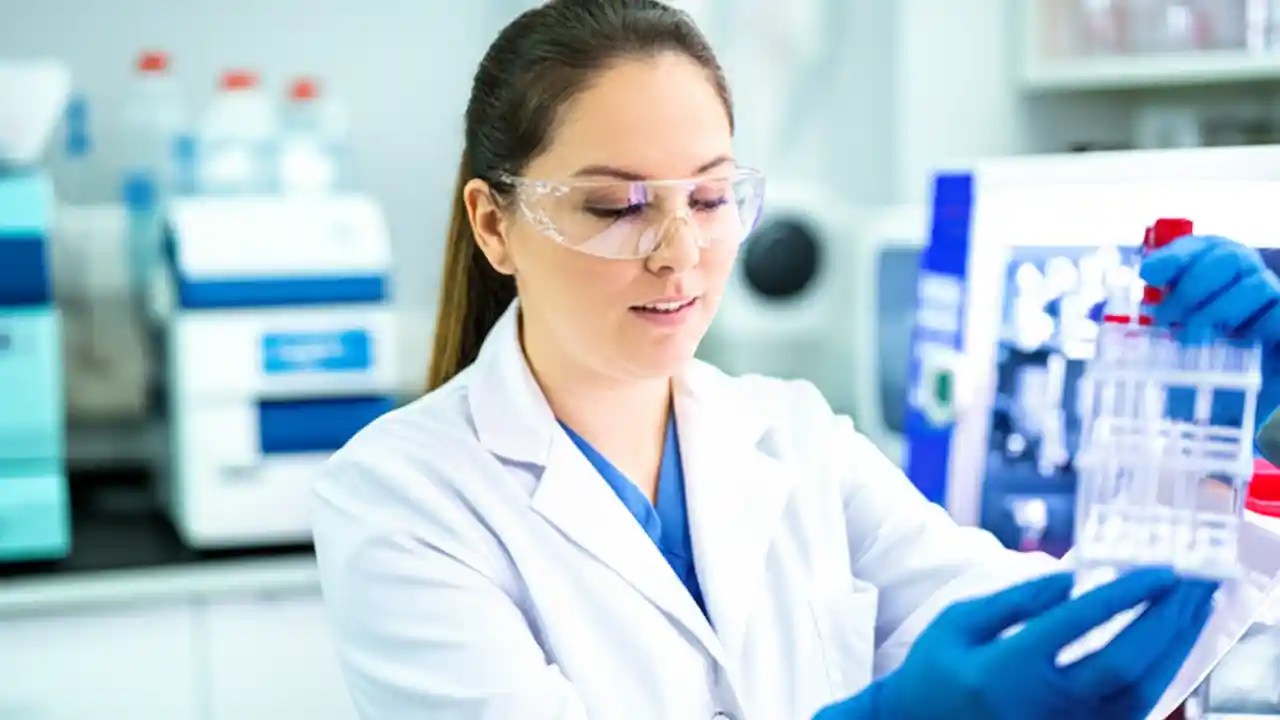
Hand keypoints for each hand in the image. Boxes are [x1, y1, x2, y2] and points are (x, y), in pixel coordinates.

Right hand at [812, 568, 1217, 719]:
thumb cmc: (937, 672)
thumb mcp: (957, 624)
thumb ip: (1014, 601)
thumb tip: (1070, 578)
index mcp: (1007, 670)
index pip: (1078, 625)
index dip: (1124, 595)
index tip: (1161, 570)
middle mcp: (1045, 705)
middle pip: (1125, 664)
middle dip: (1167, 619)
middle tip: (1196, 583)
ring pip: (1142, 693)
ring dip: (1176, 647)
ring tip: (1197, 607)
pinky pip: (1136, 708)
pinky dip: (1163, 673)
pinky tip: (1173, 642)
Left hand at [1139, 235, 1279, 439]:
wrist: (1244, 400)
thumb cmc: (1204, 363)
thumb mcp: (1172, 340)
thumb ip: (1152, 325)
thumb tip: (1107, 325)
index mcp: (1214, 268)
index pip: (1197, 248)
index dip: (1172, 257)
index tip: (1148, 276)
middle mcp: (1245, 274)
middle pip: (1227, 257)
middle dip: (1191, 287)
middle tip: (1165, 320)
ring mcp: (1272, 296)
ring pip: (1254, 283)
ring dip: (1218, 310)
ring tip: (1192, 339)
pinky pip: (1278, 314)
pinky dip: (1257, 327)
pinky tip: (1239, 344)